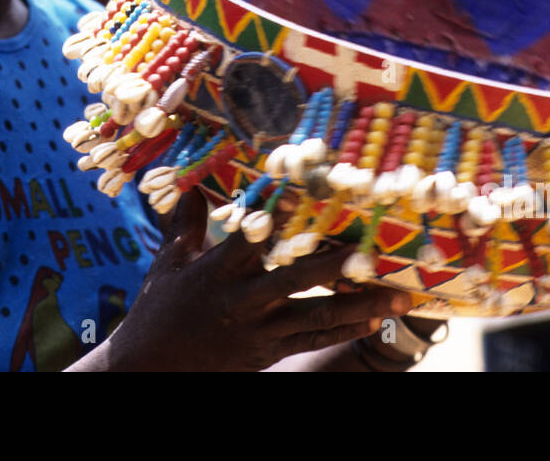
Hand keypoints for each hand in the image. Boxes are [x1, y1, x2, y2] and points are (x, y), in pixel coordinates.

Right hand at [99, 191, 413, 370]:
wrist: (150, 368)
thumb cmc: (158, 309)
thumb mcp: (167, 262)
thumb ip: (184, 222)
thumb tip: (190, 181)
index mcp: (216, 272)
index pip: (250, 238)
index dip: (275, 215)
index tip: (301, 193)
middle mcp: (242, 301)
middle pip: (295, 280)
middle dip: (335, 266)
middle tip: (371, 251)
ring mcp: (259, 330)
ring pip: (317, 316)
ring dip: (360, 306)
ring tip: (399, 296)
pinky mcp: (268, 351)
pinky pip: (313, 340)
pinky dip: (345, 330)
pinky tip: (375, 320)